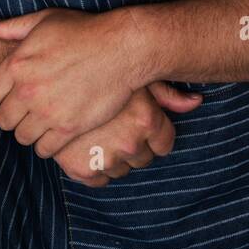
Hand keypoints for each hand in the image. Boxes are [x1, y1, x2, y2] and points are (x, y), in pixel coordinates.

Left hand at [0, 6, 163, 156]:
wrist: (120, 49)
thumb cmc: (84, 30)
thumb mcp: (45, 19)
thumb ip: (13, 26)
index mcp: (17, 65)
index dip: (0, 98)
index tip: (13, 96)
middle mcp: (27, 91)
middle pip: (4, 121)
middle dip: (14, 117)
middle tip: (29, 112)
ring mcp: (47, 112)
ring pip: (22, 137)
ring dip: (30, 132)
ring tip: (43, 123)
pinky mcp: (68, 128)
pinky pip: (44, 150)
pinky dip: (48, 145)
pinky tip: (56, 134)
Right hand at [53, 82, 201, 186]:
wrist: (51, 73)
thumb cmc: (97, 68)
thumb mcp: (133, 74)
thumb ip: (165, 93)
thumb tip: (197, 102)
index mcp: (146, 118)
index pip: (164, 144)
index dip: (155, 135)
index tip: (143, 126)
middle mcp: (130, 141)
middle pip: (143, 159)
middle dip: (134, 145)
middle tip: (118, 126)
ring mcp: (104, 157)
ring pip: (120, 170)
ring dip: (113, 157)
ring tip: (100, 134)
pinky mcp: (79, 168)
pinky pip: (97, 180)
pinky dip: (94, 168)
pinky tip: (88, 147)